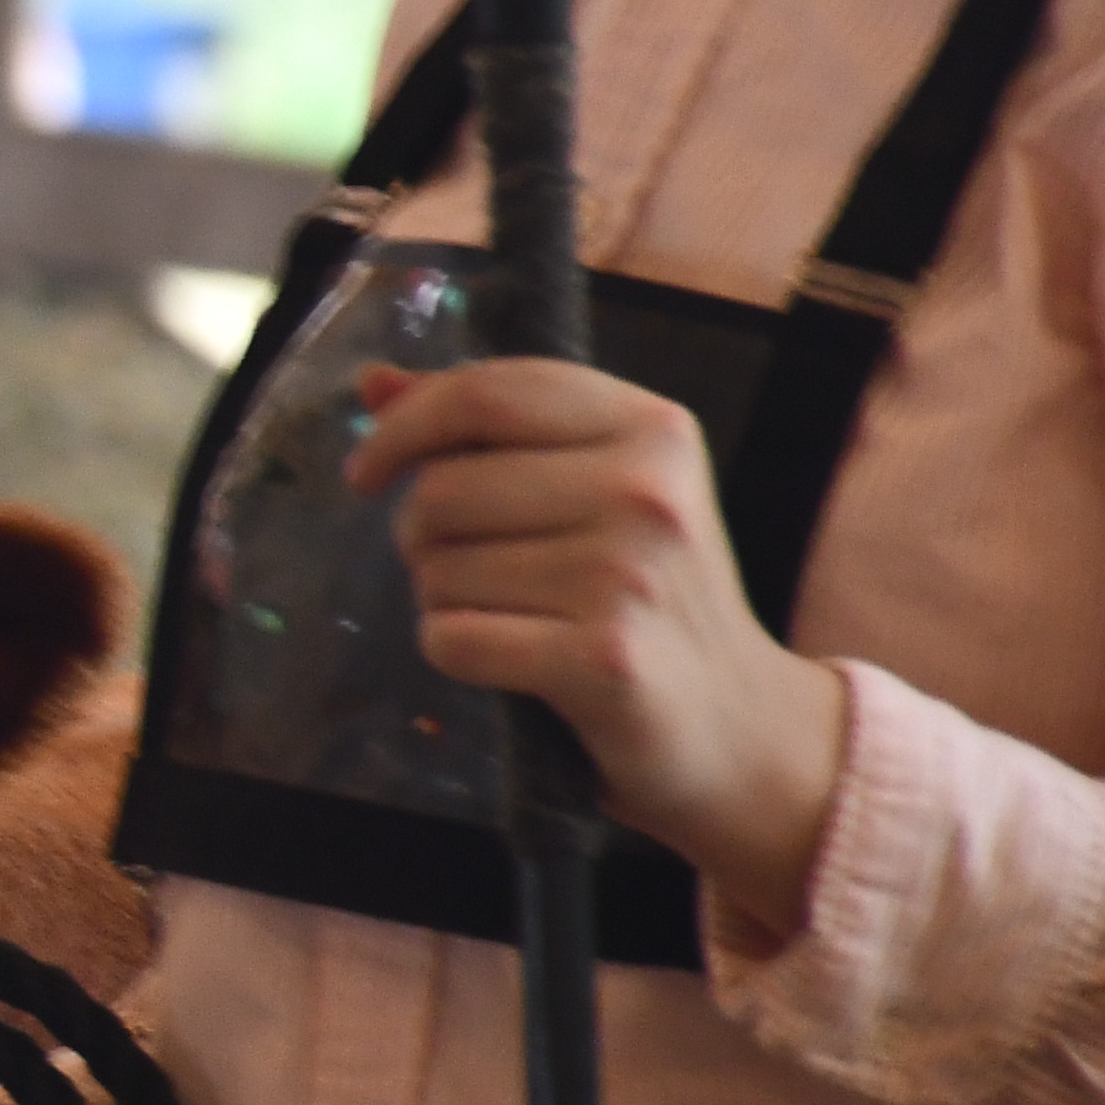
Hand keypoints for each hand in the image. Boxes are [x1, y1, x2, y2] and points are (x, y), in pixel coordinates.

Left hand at [351, 358, 849, 923]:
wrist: (737, 721)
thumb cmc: (646, 594)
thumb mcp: (595, 487)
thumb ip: (488, 430)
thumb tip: (375, 383)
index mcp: (651, 427)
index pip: (485, 394)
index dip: (403, 428)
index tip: (367, 471)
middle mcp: (646, 491)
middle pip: (441, 490)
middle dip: (422, 538)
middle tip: (475, 571)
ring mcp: (628, 575)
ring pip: (437, 570)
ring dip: (443, 601)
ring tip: (515, 618)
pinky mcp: (604, 659)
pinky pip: (453, 639)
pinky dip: (457, 654)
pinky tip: (515, 662)